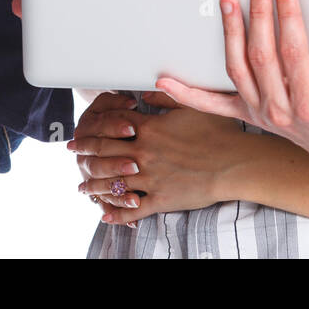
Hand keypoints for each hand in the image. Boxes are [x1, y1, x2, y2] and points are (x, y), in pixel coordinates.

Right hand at [68, 92, 141, 210]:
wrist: (102, 136)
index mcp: (88, 124)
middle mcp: (84, 148)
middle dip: (116, 160)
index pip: (100, 124)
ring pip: (98, 178)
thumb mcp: (112, 104)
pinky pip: (105, 198)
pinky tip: (133, 203)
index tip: (133, 128)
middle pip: (98, 155)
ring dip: (116, 183)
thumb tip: (132, 102)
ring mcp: (88, 169)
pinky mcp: (96, 188)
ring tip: (134, 191)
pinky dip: (118, 203)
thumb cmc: (115, 118)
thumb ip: (120, 100)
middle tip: (134, 164)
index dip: (116, 126)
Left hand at [75, 106, 250, 225]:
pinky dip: (117, 214)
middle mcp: (144, 153)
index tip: (81, 131)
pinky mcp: (160, 199)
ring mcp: (150, 178)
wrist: (235, 163)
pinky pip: (132, 209)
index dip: (93, 127)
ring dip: (94, 184)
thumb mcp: (192, 105)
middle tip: (73, 155)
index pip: (111, 126)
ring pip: (112, 182)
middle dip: (84, 152)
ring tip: (83, 187)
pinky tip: (106, 216)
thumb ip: (165, 96)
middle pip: (104, 152)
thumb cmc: (219, 132)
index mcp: (150, 128)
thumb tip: (144, 93)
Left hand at [155, 0, 308, 167]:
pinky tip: (163, 82)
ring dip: (230, 33)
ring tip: (227, 1)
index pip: (293, 53)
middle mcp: (280, 111)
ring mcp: (261, 113)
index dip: (288, 18)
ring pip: (237, 69)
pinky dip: (186, 95)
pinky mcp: (250, 113)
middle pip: (261, 55)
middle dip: (260, 15)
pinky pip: (214, 106)